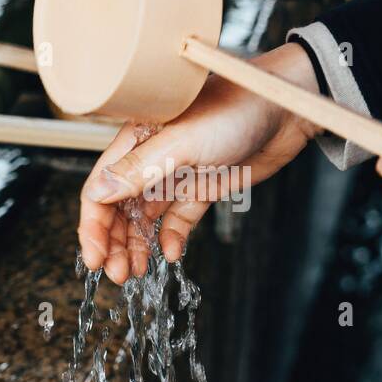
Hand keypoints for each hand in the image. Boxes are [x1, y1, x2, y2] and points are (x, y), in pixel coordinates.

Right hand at [78, 42, 320, 283]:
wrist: (287, 109)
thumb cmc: (236, 107)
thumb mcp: (182, 141)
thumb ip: (138, 170)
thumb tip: (97, 195)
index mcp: (135, 137)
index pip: (100, 187)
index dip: (93, 225)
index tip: (93, 258)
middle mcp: (151, 156)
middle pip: (118, 207)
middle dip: (113, 243)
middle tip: (117, 274)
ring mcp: (177, 174)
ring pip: (145, 217)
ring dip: (137, 245)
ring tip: (136, 273)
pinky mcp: (203, 188)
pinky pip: (178, 219)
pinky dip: (172, 238)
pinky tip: (171, 254)